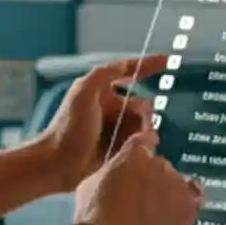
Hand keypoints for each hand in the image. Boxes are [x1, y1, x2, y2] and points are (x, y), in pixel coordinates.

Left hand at [42, 54, 168, 192]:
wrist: (57, 164)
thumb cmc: (69, 127)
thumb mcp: (83, 93)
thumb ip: (103, 74)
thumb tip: (124, 63)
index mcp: (102, 90)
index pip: (129, 72)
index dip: (148, 64)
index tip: (167, 60)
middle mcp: (110, 107)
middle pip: (142, 105)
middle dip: (145, 116)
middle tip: (142, 130)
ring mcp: (115, 128)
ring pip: (143, 124)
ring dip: (144, 132)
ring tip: (137, 143)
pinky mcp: (117, 147)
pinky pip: (139, 142)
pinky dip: (141, 145)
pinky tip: (138, 151)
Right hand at [72, 130, 202, 224]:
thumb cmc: (93, 216)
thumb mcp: (91, 184)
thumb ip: (110, 172)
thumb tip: (117, 175)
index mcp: (134, 153)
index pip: (146, 140)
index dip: (145, 148)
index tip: (143, 158)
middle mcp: (159, 162)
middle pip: (160, 166)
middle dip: (151, 179)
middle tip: (139, 199)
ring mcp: (177, 184)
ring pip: (176, 183)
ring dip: (168, 193)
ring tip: (155, 214)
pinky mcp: (188, 206)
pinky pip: (195, 198)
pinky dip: (188, 201)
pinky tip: (181, 210)